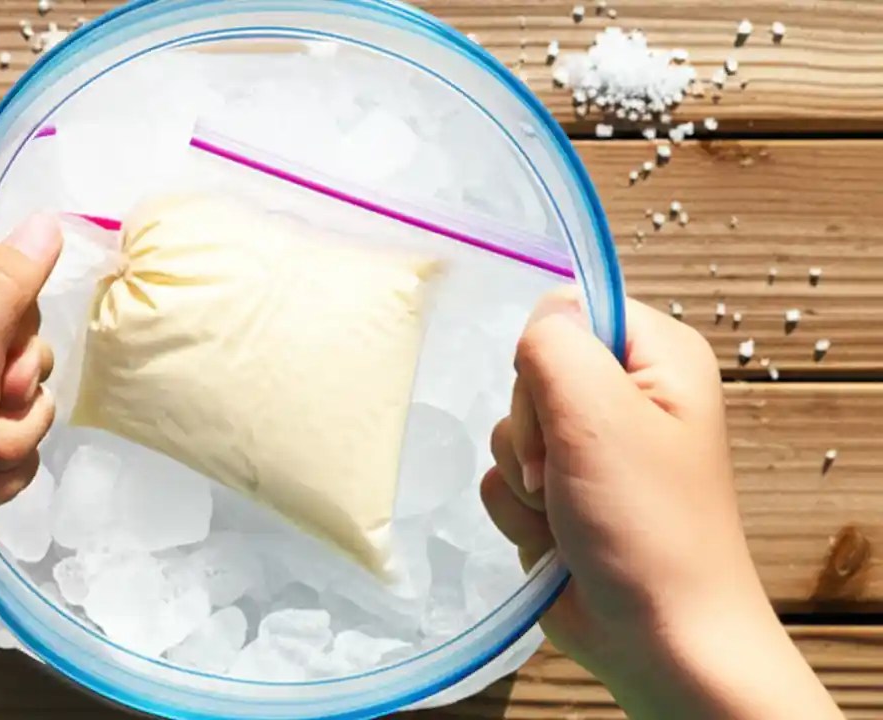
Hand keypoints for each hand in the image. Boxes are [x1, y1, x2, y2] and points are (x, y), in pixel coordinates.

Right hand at [482, 290, 840, 718]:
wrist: (660, 641)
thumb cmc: (647, 528)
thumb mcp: (600, 414)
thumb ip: (553, 345)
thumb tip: (535, 325)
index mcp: (659, 360)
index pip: (571, 307)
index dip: (549, 352)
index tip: (566, 403)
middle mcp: (625, 398)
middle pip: (529, 372)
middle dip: (531, 429)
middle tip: (565, 473)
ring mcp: (589, 451)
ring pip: (508, 430)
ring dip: (522, 479)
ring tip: (568, 514)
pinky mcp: (559, 496)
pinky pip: (501, 480)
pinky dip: (518, 514)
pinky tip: (556, 540)